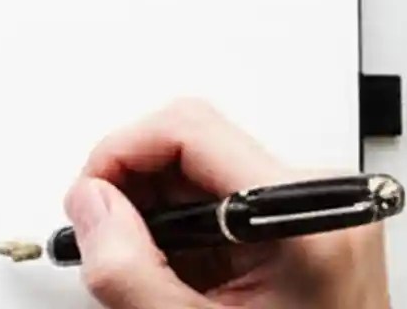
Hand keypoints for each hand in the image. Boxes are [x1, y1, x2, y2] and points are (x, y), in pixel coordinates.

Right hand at [65, 99, 389, 308]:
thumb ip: (129, 269)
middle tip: (103, 239)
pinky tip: (175, 275)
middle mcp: (316, 202)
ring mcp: (309, 213)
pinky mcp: (296, 228)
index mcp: (305, 220)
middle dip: (131, 188)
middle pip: (191, 146)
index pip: (190, 130)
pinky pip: (217, 202)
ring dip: (152, 214)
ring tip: (142, 269)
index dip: (122, 153)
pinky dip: (179, 232)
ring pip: (197, 172)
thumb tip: (90, 203)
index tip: (90, 195)